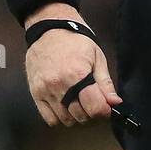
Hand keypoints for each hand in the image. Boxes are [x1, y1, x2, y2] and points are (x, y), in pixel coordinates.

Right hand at [24, 8, 122, 127]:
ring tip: (80, 103)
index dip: (105, 112)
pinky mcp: (35, 93)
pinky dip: (60, 117)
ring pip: (65, 120)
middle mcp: (59, 85)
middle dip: (91, 114)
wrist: (50, 29)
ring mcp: (45, 90)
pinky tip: (66, 106)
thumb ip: (105, 84)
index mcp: (77, 74)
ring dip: (76, 117)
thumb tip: (115, 104)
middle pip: (80, 116)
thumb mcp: (97, 58)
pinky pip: (49, 118)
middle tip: (94, 104)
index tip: (107, 108)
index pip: (94, 108)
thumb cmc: (76, 41)